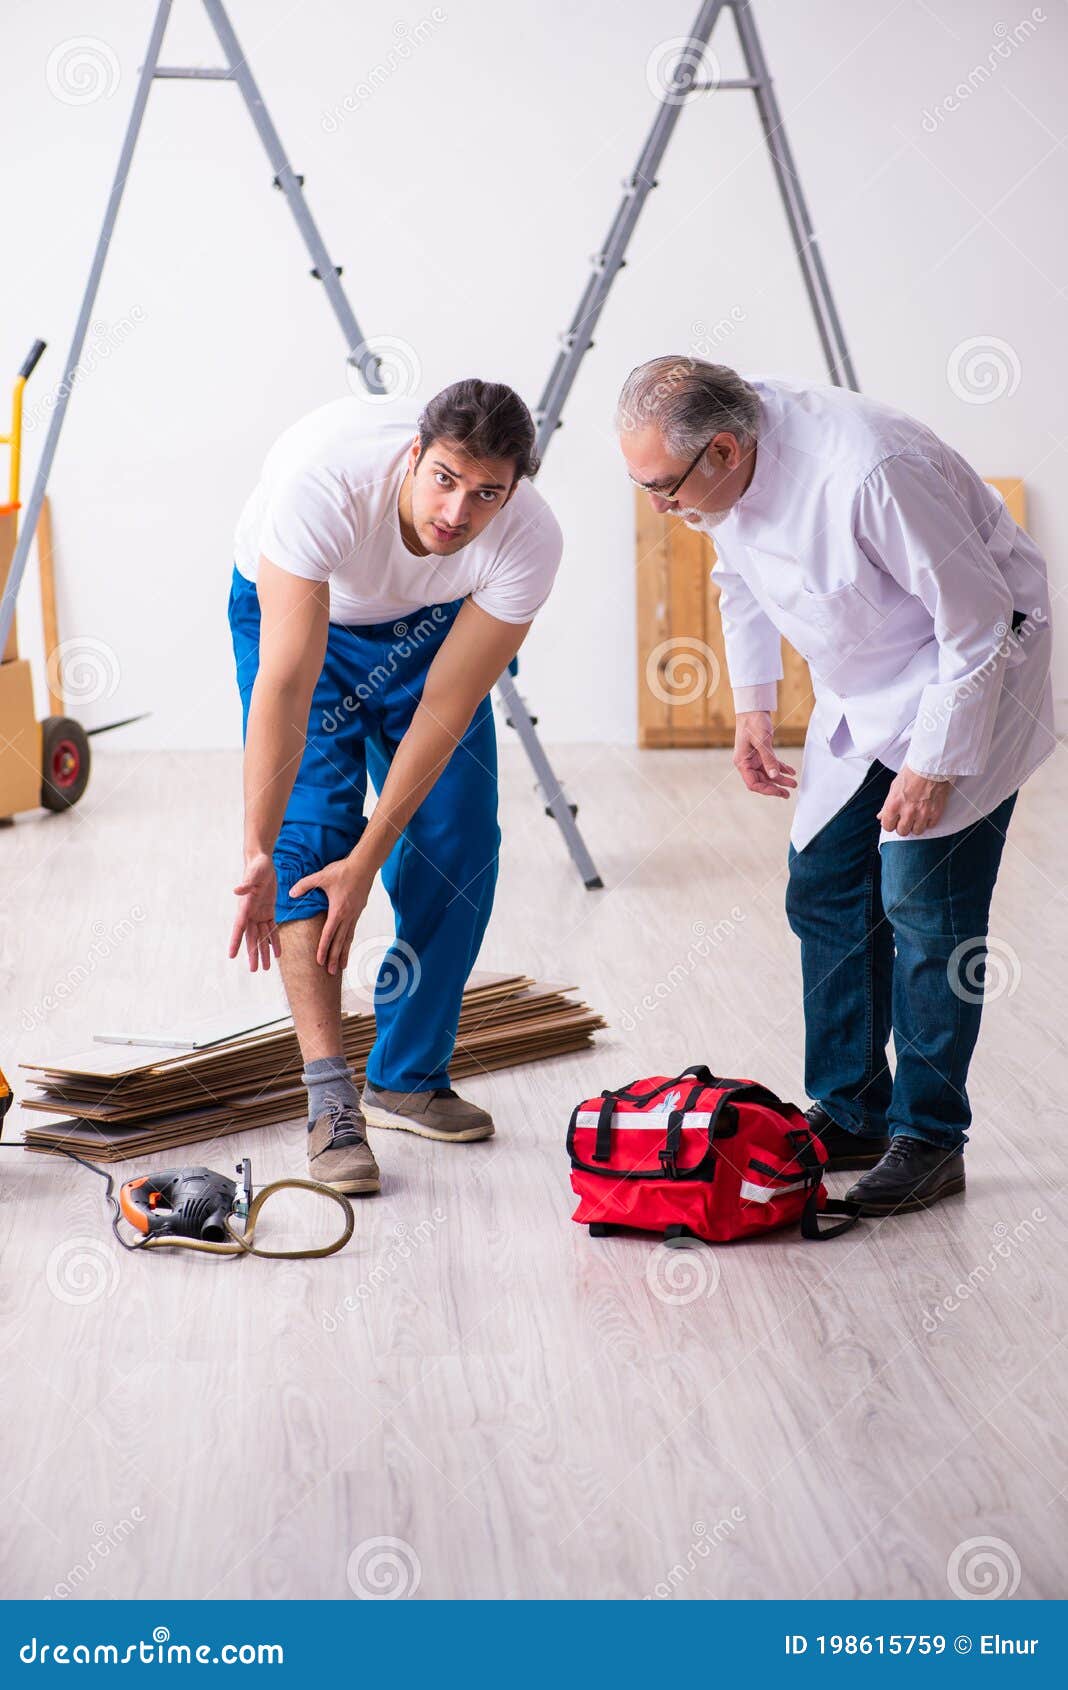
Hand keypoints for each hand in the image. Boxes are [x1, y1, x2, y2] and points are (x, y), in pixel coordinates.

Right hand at [229, 850, 280, 971]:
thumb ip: (246, 884)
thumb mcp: (253, 875)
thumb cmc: (256, 867)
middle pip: (251, 937)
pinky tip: (277, 953)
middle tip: (255, 970)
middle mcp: (250, 913)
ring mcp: (259, 913)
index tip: (231, 955)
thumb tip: (236, 890)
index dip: (236, 941)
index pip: (239, 927)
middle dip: (253, 953)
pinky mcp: (268, 911)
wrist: (262, 862)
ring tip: (266, 967)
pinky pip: (271, 929)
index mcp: (245, 907)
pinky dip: (274, 941)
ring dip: (264, 951)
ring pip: (262, 937)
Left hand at [289, 857, 371, 974]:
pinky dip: (349, 941)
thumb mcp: (321, 876)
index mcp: (337, 911)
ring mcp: (355, 914)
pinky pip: (352, 930)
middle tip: (331, 972)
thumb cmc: (343, 871)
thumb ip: (305, 885)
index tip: (320, 962)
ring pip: (348, 938)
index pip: (328, 934)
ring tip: (342, 966)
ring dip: (344, 953)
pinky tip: (347, 945)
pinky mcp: (359, 911)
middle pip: (340, 942)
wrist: (364, 866)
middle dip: (335, 958)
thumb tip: (291, 893)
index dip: (324, 949)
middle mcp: (347, 916)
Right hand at [732, 710, 796, 798]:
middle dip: (775, 787)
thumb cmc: (753, 723)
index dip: (766, 789)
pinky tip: (791, 772)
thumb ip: (768, 759)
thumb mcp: (762, 741)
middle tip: (788, 793)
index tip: (778, 791)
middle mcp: (747, 763)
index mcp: (742, 762)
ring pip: (768, 774)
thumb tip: (774, 776)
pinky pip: (772, 765)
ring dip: (780, 779)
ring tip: (793, 784)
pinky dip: (781, 769)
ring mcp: (754, 759)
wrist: (753, 710)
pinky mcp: (761, 754)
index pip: (753, 783)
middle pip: (761, 781)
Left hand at [877, 765, 950, 836]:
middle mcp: (907, 811)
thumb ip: (887, 804)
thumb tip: (881, 815)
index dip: (890, 824)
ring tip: (917, 816)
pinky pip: (930, 825)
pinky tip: (927, 813)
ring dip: (916, 825)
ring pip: (917, 831)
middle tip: (906, 819)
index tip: (894, 821)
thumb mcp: (894, 787)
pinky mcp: (936, 812)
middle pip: (902, 832)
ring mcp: (922, 813)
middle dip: (903, 826)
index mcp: (893, 804)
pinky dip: (929, 821)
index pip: (887, 827)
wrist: (931, 765)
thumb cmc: (912, 773)